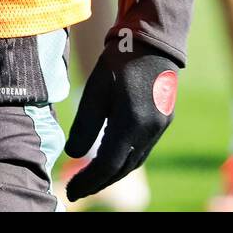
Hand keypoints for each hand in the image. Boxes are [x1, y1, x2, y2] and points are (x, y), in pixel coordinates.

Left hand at [63, 40, 179, 201]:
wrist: (152, 41)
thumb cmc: (119, 61)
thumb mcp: (95, 88)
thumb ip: (85, 124)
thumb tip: (74, 155)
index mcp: (132, 121)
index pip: (108, 164)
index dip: (88, 181)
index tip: (70, 191)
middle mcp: (150, 130)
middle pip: (123, 168)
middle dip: (99, 183)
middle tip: (76, 190)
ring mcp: (160, 127)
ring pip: (134, 162)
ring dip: (112, 174)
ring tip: (91, 180)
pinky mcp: (162, 122)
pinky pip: (142, 150)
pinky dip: (124, 160)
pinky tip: (111, 161)